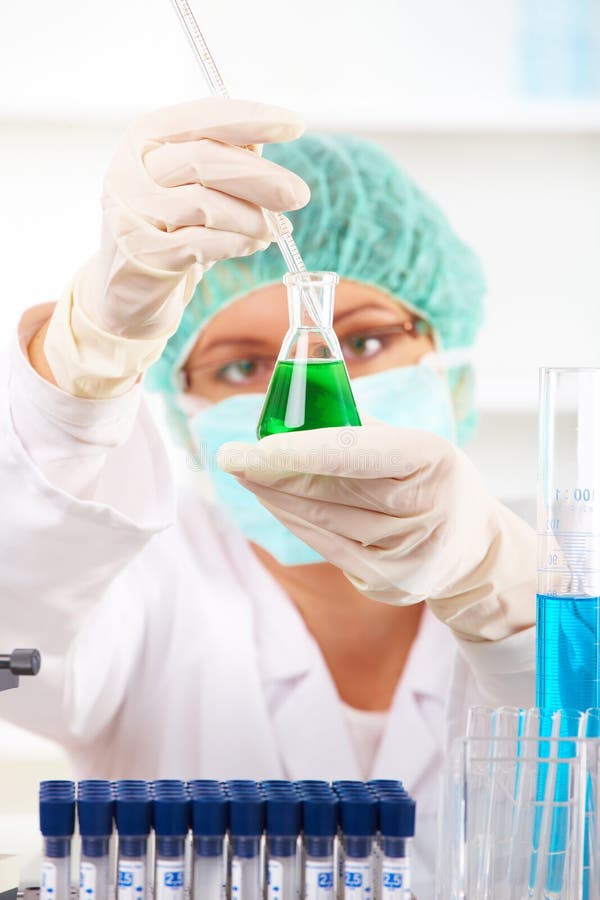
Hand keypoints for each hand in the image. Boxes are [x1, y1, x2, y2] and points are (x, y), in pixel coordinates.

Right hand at [44, 98, 308, 395]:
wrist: (127, 283)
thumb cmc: (168, 222)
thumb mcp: (189, 181)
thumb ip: (223, 157)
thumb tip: (263, 144)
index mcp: (144, 136)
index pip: (202, 116)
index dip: (252, 119)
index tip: (295, 124)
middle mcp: (131, 169)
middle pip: (204, 160)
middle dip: (261, 177)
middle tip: (300, 194)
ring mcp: (133, 214)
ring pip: (205, 205)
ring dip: (253, 218)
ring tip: (278, 228)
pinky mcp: (145, 255)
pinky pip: (203, 245)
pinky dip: (238, 243)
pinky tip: (256, 244)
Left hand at [218, 425, 535, 641]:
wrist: (475, 553)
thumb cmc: (437, 483)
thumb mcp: (420, 445)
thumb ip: (362, 431)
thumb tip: (295, 415)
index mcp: (433, 460)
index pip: (356, 453)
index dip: (301, 451)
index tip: (255, 446)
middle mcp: (420, 512)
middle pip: (329, 490)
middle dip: (271, 472)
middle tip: (230, 455)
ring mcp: (402, 555)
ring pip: (319, 519)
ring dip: (274, 495)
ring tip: (244, 471)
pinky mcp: (383, 582)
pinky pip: (323, 544)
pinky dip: (292, 519)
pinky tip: (271, 499)